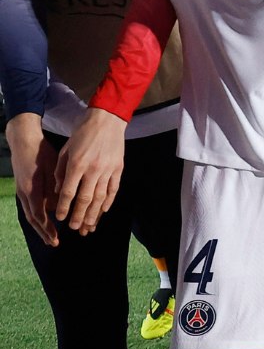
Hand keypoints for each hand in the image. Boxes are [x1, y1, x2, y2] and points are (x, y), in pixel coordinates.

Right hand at [7, 115, 58, 246]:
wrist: (24, 141)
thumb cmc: (41, 153)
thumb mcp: (52, 168)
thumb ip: (56, 186)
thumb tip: (62, 205)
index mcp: (31, 189)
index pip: (39, 214)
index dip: (48, 227)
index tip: (57, 237)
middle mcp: (24, 194)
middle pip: (33, 219)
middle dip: (44, 232)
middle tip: (54, 243)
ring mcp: (22, 192)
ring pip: (30, 214)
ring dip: (40, 227)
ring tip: (50, 237)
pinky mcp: (23, 189)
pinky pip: (30, 207)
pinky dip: (38, 217)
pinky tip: (46, 221)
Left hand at [51, 108, 126, 234]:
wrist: (107, 120)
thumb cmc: (82, 134)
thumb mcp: (65, 151)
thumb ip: (61, 172)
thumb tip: (61, 191)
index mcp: (77, 164)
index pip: (69, 192)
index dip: (64, 207)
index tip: (60, 218)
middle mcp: (93, 169)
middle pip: (86, 199)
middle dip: (79, 215)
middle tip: (75, 228)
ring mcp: (108, 169)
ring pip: (100, 197)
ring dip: (94, 214)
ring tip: (89, 226)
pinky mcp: (119, 168)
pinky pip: (114, 189)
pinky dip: (109, 201)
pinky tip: (104, 211)